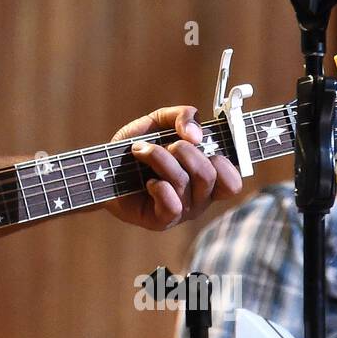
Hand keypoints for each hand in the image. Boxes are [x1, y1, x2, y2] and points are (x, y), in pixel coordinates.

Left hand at [109, 105, 241, 231]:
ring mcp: (182, 212)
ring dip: (160, 159)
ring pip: (184, 184)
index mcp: (207, 177)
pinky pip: (173, 206)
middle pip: (207, 175)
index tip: (200, 145)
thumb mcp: (161, 121)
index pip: (233, 183)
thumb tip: (197, 135)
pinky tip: (147, 182)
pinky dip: (159, 187)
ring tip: (141, 151)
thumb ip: (184, 116)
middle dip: (183, 151)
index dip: (222, 163)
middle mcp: (199, 198)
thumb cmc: (138, 145)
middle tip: (164, 144)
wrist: (104, 165)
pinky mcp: (161, 221)